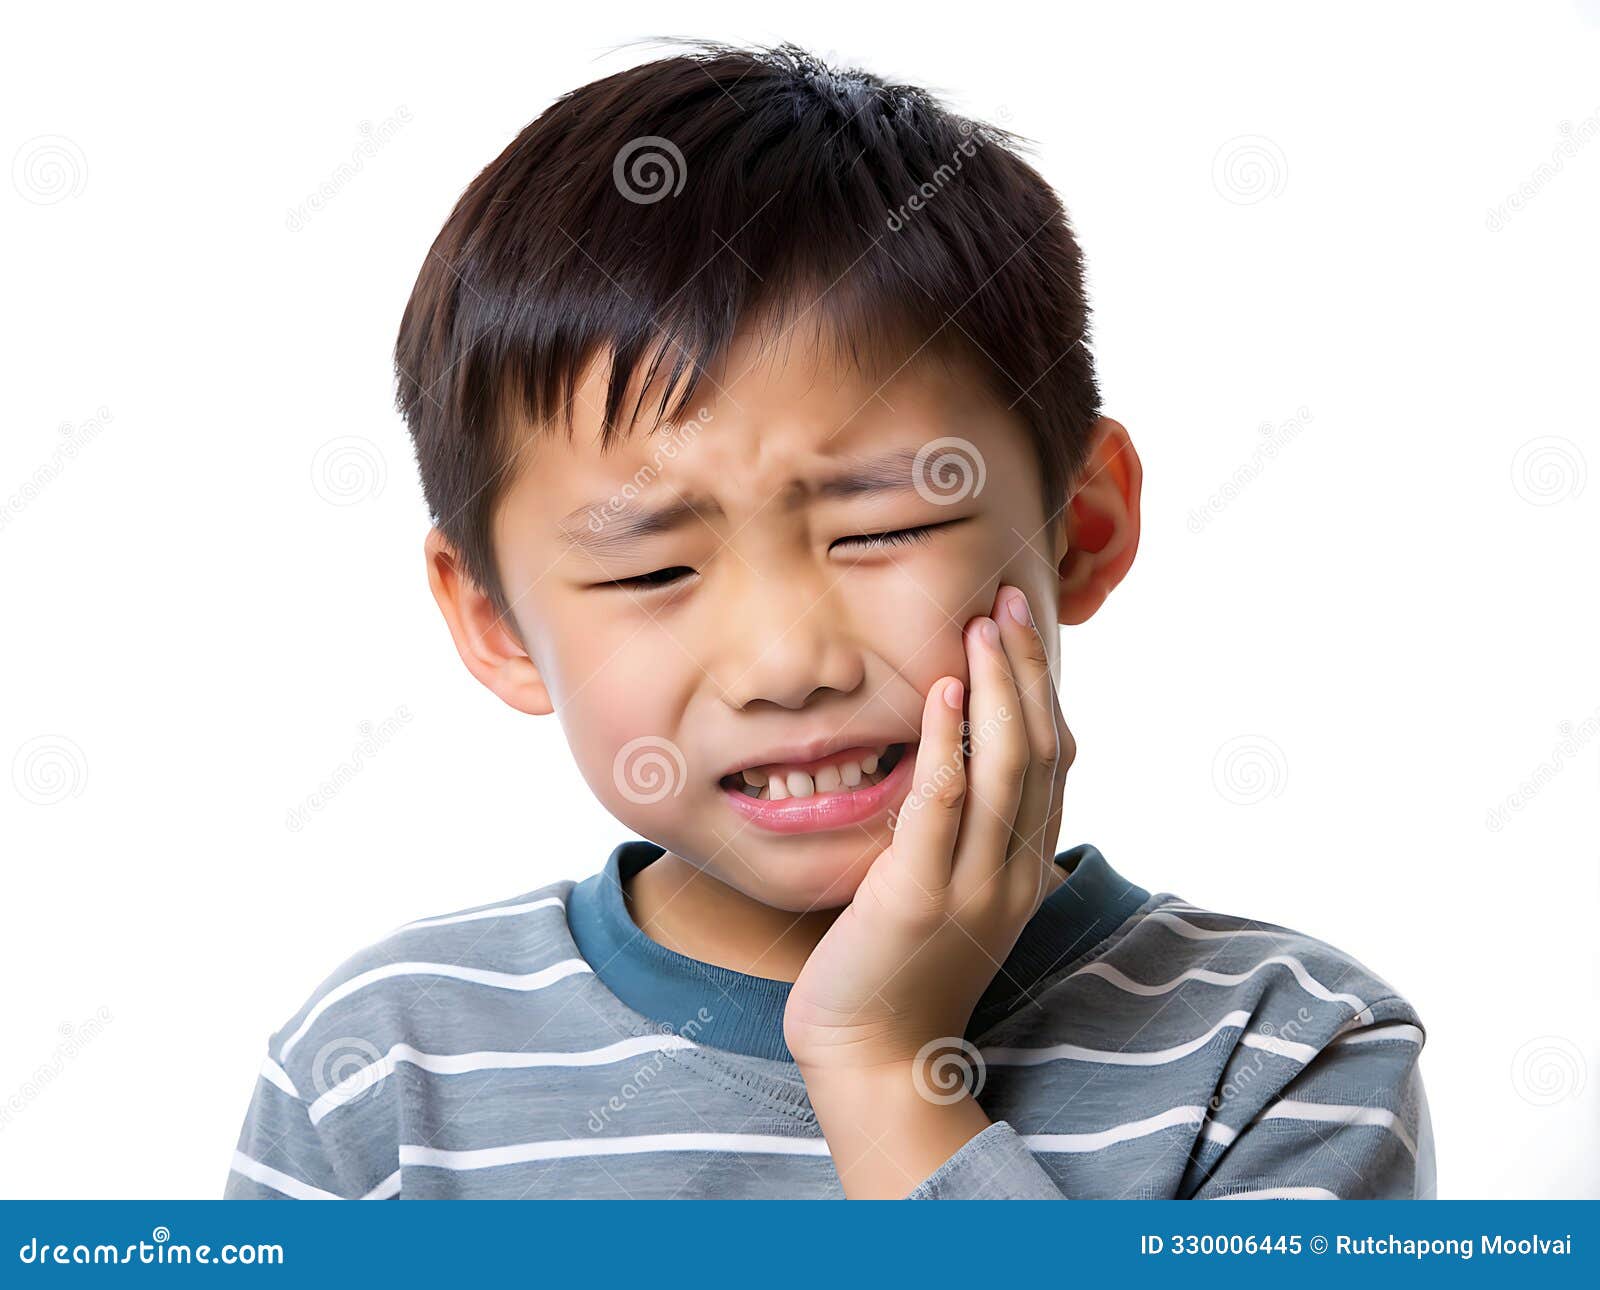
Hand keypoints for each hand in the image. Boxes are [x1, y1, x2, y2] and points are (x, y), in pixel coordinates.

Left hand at [783, 581, 1072, 1077]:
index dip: (1041, 687)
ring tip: (982, 622)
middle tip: (1010, 600)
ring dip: (996, 686)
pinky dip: (948, 738)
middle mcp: (1013, 872)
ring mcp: (972, 886)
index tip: (1021, 626)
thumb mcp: (955, 895)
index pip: (1051, 759)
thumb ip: (971, 837)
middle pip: (1036, 749)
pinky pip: (943, 803)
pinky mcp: (917, 895)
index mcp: (1025, 868)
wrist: (874, 1055)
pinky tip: (942, 687)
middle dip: (1025, 668)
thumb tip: (966, 766)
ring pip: (1002, 766)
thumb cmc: (901, 969)